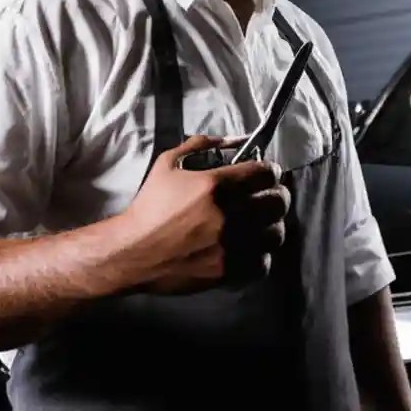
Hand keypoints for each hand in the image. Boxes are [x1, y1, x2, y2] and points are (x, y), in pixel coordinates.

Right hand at [117, 135, 289, 294]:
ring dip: (271, 225)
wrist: (132, 252)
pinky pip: (265, 262)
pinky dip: (261, 255)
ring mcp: (231, 246)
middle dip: (275, 195)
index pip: (266, 173)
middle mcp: (228, 215)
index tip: (265, 175)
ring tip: (260, 224)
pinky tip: (249, 249)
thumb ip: (201, 145)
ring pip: (276, 233)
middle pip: (278, 202)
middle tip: (265, 197)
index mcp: (216, 185)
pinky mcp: (228, 271)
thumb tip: (236, 139)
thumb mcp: (168, 164)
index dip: (270, 171)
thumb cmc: (150, 206)